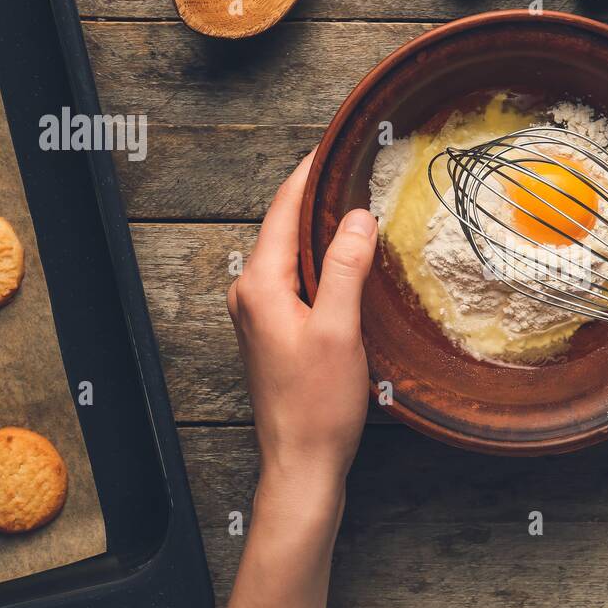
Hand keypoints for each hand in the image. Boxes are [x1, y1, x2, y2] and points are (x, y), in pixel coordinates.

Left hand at [227, 152, 377, 516]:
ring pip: (290, 254)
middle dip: (316, 195)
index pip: (284, 211)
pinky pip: (296, 279)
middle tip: (352, 164)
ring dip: (320, 228)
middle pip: (284, 228)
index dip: (309, 174)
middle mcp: (250, 294)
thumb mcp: (340, 331)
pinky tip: (347, 258)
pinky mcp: (274, 332)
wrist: (301, 464)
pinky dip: (320, 260)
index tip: (334, 143)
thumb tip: (357, 216)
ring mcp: (259, 315)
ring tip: (355, 201)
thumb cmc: (318, 405)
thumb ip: (346, 268)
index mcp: (260, 286)